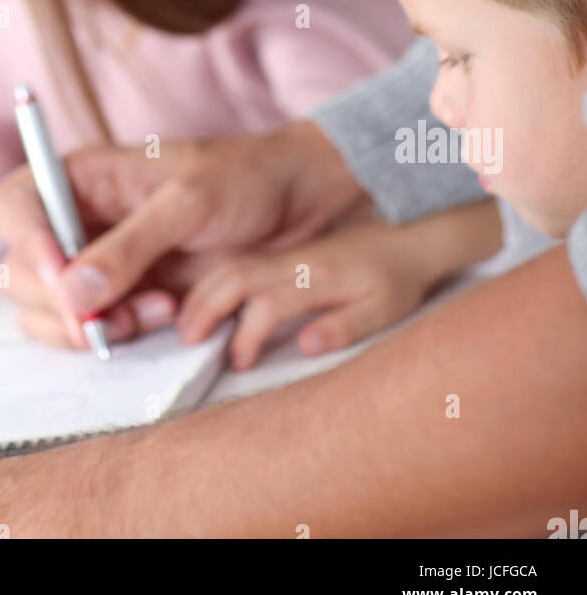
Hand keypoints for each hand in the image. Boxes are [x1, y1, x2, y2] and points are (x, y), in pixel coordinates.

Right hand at [0, 121, 369, 347]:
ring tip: (158, 310)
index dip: (24, 243)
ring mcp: (94, 264)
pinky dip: (116, 336)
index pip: (9, 205)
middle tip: (112, 315)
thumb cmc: (242, 181)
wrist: (295, 206)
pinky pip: (85, 332)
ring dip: (89, 326)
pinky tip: (168, 315)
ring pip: (45, 311)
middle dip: (59, 301)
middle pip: (17, 269)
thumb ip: (130, 245)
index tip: (66, 279)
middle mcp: (75, 220)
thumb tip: (72, 292)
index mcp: (80, 176)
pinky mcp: (120, 299)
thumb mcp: (189, 202)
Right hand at [177, 216, 440, 368]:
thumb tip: (304, 346)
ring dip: (204, 293)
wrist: (409, 232)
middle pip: (237, 276)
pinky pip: (240, 263)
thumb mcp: (384, 309)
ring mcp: (287, 253)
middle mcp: (295, 260)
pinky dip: (214, 281)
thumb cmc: (398, 276)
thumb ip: (344, 327)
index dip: (247, 335)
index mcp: (319, 274)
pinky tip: (202, 301)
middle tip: (187, 339)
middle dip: (206, 306)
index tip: (239, 362)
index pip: (270, 303)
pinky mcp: (284, 254)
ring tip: (186, 325)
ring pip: (232, 266)